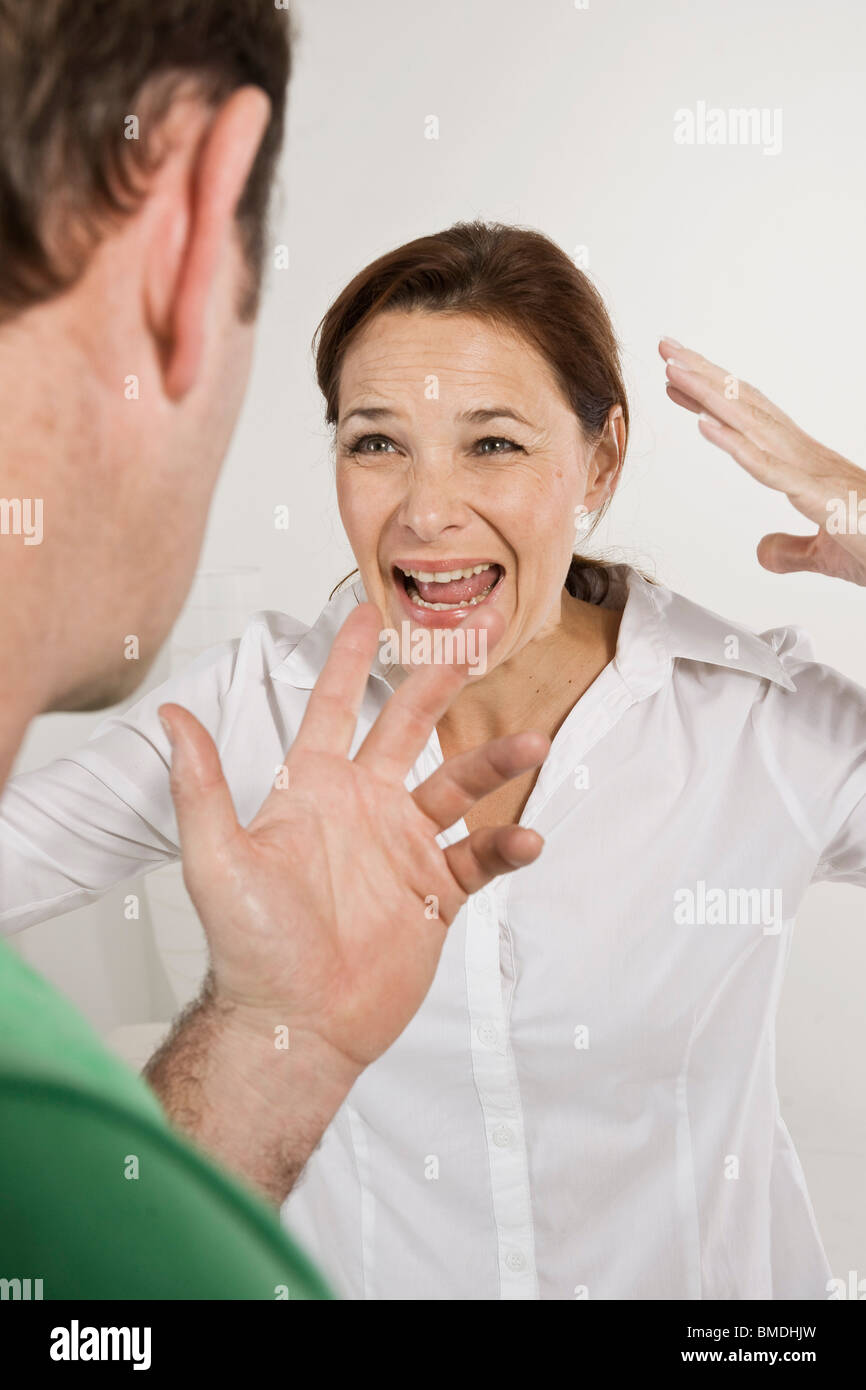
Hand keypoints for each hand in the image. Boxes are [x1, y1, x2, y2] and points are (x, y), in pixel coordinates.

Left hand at [158, 603, 547, 1078]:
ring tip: (532, 742)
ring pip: (459, 786)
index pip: (335, 706)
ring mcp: (403, 848)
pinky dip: (505, 845)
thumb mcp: (217, 859)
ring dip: (494, 763)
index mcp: (314, 789)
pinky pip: (480, 857)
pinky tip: (524, 839)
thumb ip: (201, 786)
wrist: (297, 1023)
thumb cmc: (250, 946)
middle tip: (474, 640)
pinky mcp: (434, 894)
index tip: (369, 612)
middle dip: (439, 683)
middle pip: (409, 728)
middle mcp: (363, 807)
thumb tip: (171, 716)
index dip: (351, 658)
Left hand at [659, 337, 865, 585]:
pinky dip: (736, 445)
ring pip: (751, 427)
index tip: (681, 378)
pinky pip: (769, 468)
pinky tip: (705, 425)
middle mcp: (806, 459)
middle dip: (705, 377)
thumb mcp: (825, 555)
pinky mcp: (820, 499)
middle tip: (668, 349)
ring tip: (675, 370)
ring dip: (710, 397)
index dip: (715, 398)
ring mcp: (812, 475)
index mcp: (805, 467)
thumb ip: (792, 551)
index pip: (752, 423)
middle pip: (747, 409)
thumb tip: (761, 551)